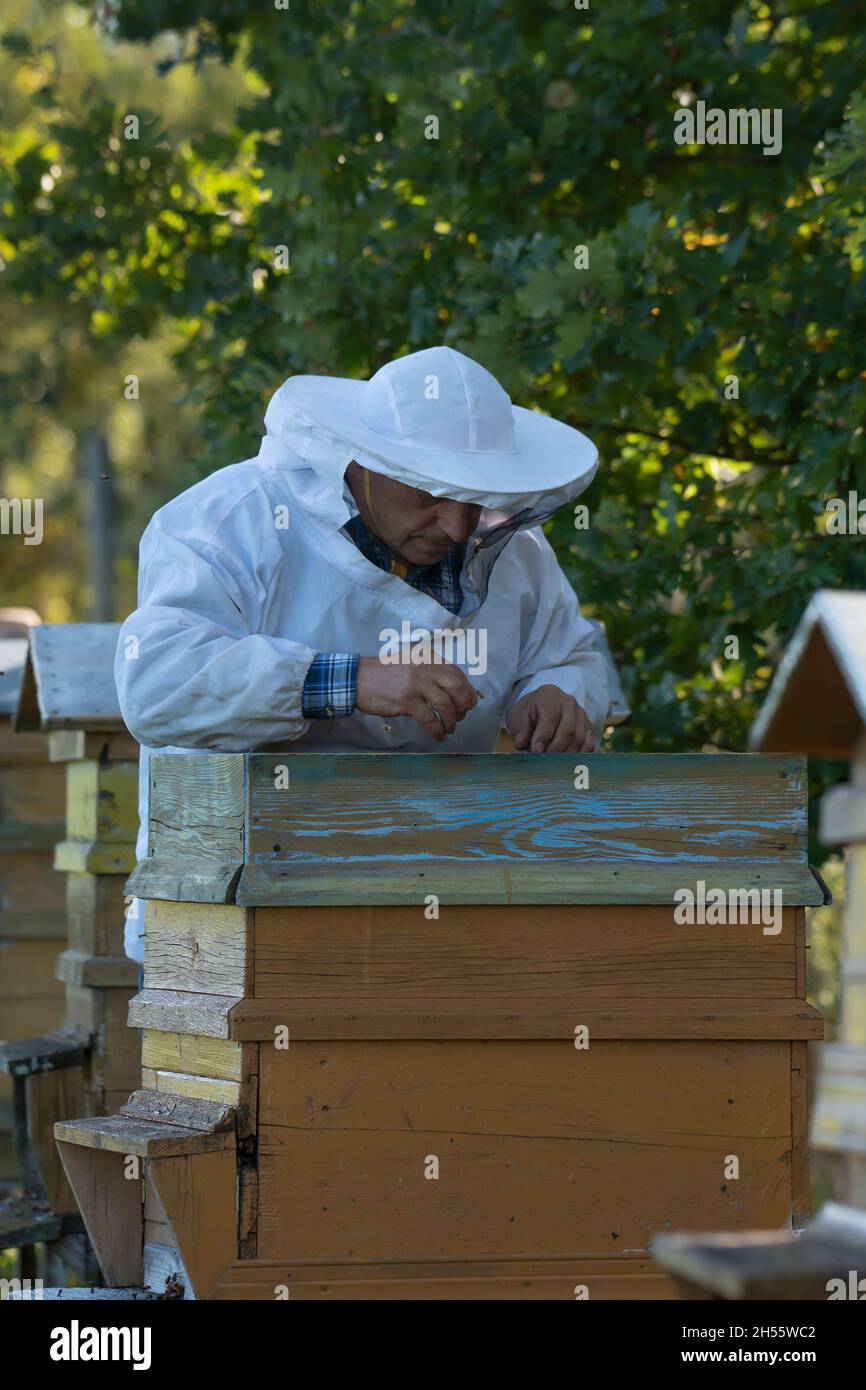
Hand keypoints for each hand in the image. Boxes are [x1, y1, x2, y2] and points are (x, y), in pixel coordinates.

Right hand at [355, 656, 479, 742]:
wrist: (357, 678)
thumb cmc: (384, 673)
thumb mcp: (410, 663)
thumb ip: (430, 672)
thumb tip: (452, 691)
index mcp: (428, 658)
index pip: (456, 673)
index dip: (467, 690)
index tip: (469, 703)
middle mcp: (425, 668)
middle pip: (456, 688)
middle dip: (463, 706)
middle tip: (461, 716)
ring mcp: (415, 684)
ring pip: (445, 705)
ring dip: (451, 721)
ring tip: (449, 729)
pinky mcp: (406, 701)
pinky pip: (429, 719)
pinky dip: (437, 730)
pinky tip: (438, 735)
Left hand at [506, 684, 595, 752]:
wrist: (540, 710)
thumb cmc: (528, 715)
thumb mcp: (516, 717)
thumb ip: (519, 728)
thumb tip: (523, 743)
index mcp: (550, 695)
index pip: (550, 717)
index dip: (543, 736)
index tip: (536, 750)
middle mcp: (569, 702)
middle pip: (568, 730)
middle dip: (554, 749)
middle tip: (542, 759)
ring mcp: (582, 715)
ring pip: (579, 739)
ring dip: (564, 754)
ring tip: (551, 761)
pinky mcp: (589, 728)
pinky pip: (588, 745)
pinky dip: (577, 756)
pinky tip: (564, 761)